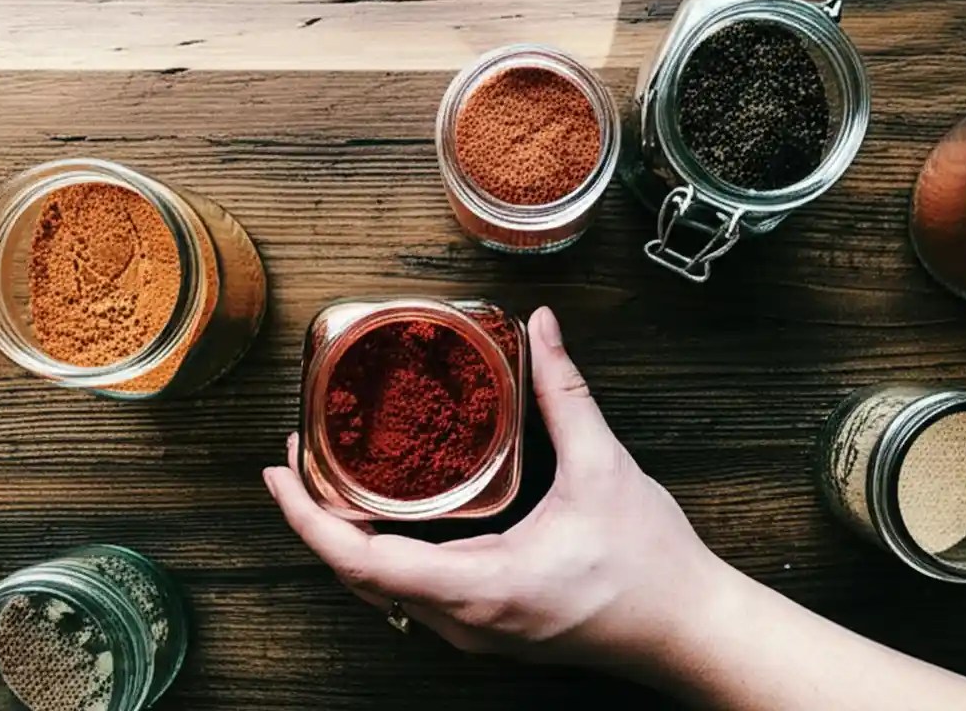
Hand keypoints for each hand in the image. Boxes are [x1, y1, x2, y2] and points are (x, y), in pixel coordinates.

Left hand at [264, 307, 732, 671]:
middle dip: (314, 521)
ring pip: (382, 594)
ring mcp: (474, 635)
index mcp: (481, 587)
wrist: (687, 631)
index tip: (279, 474)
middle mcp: (464, 622)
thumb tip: (545, 329)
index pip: (362, 562)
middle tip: (293, 463)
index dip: (307, 519)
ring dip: (344, 541)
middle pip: (357, 579)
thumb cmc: (650, 565)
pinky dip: (382, 557)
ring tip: (325, 485)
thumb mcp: (604, 469)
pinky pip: (412, 597)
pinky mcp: (488, 630)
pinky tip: (384, 519)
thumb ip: (565, 394)